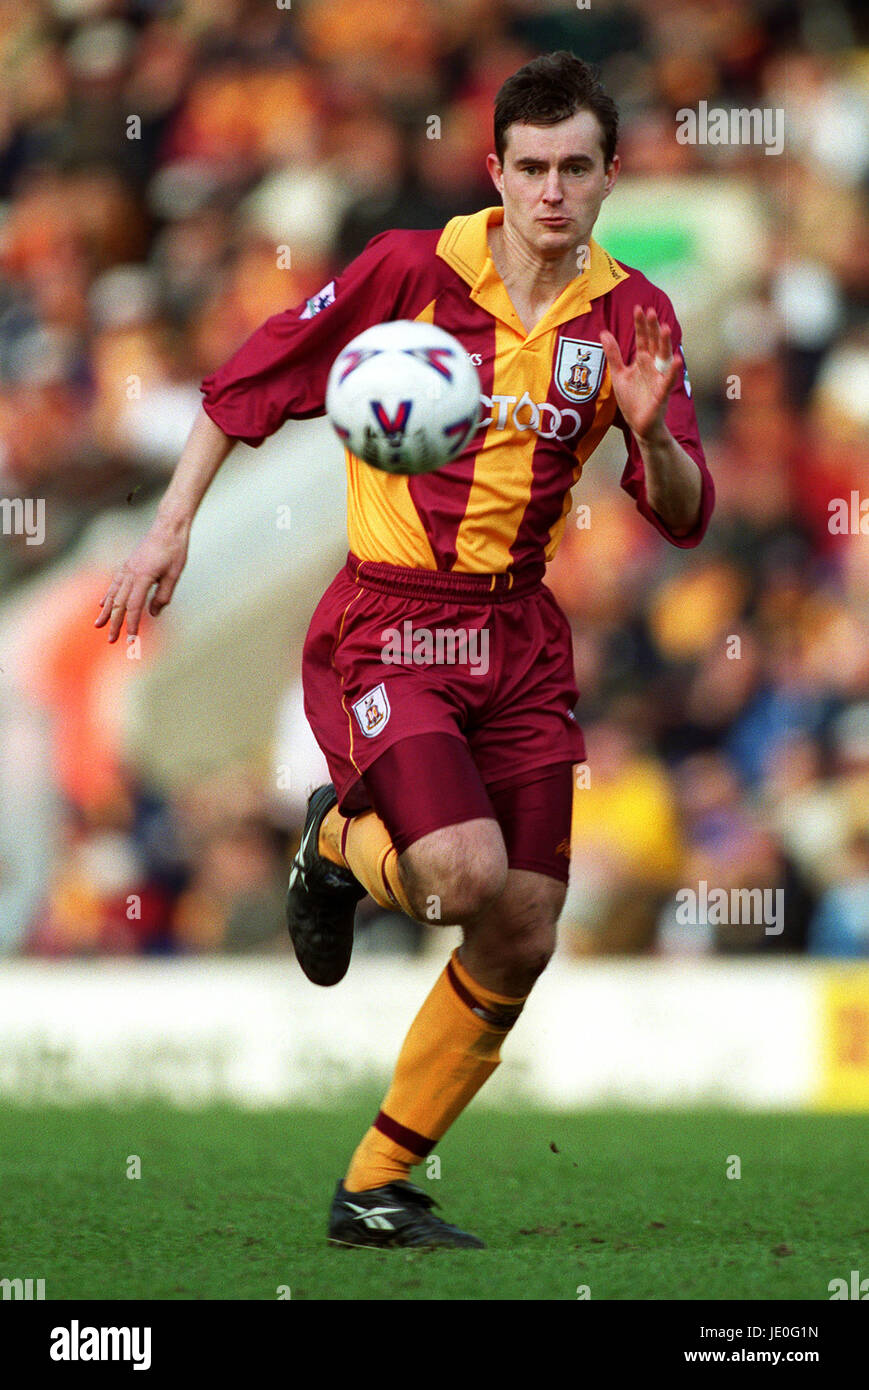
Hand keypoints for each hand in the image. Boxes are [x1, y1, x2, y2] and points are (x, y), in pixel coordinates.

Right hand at [95, 515, 189, 643]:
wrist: (168, 527)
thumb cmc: (174, 550)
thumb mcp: (174, 575)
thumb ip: (162, 596)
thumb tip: (153, 614)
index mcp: (142, 577)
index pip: (134, 607)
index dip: (131, 625)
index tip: (131, 640)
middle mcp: (130, 573)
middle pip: (119, 603)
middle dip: (115, 623)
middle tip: (111, 640)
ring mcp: (127, 568)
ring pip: (112, 594)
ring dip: (106, 611)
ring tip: (99, 625)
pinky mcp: (127, 565)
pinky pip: (114, 584)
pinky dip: (107, 595)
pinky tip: (102, 604)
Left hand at [600, 306, 681, 443]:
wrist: (639, 425)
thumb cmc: (632, 400)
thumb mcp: (619, 374)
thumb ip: (613, 354)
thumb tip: (603, 332)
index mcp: (642, 361)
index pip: (642, 339)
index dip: (640, 325)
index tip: (638, 308)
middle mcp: (652, 366)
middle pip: (653, 343)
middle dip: (652, 329)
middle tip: (650, 311)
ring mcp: (658, 378)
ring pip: (663, 357)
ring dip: (665, 343)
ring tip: (664, 328)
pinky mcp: (662, 393)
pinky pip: (668, 380)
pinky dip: (673, 370)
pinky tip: (677, 359)